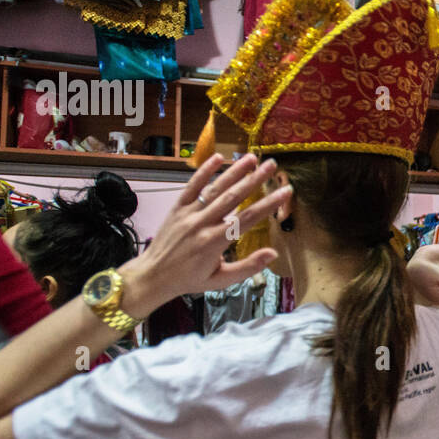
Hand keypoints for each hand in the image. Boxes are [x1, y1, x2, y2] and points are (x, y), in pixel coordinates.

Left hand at [119, 153, 290, 317]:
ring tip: (252, 158)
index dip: (268, 204)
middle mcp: (202, 224)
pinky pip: (192, 186)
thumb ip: (248, 267)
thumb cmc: (190, 279)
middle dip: (255, 180)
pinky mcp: (177, 208)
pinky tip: (218, 158)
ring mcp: (188, 213)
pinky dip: (204, 171)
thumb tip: (273, 254)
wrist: (153, 275)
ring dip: (234, 171)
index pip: (247, 219)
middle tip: (272, 166)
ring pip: (215, 188)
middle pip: (233, 197)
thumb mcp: (221, 281)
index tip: (285, 191)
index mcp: (214, 242)